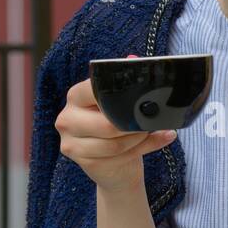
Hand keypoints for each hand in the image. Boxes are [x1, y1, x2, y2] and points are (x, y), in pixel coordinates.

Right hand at [54, 76, 175, 192]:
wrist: (115, 168)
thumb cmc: (117, 129)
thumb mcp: (120, 104)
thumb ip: (125, 81)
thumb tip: (132, 59)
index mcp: (75, 96)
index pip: (95, 91)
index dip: (120, 97)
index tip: (139, 100)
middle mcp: (67, 118)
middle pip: (107, 124)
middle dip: (135, 124)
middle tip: (151, 121)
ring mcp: (71, 144)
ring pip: (115, 143)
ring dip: (141, 138)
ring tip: (153, 131)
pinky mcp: (84, 163)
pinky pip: (120, 157)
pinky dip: (146, 148)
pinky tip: (160, 139)